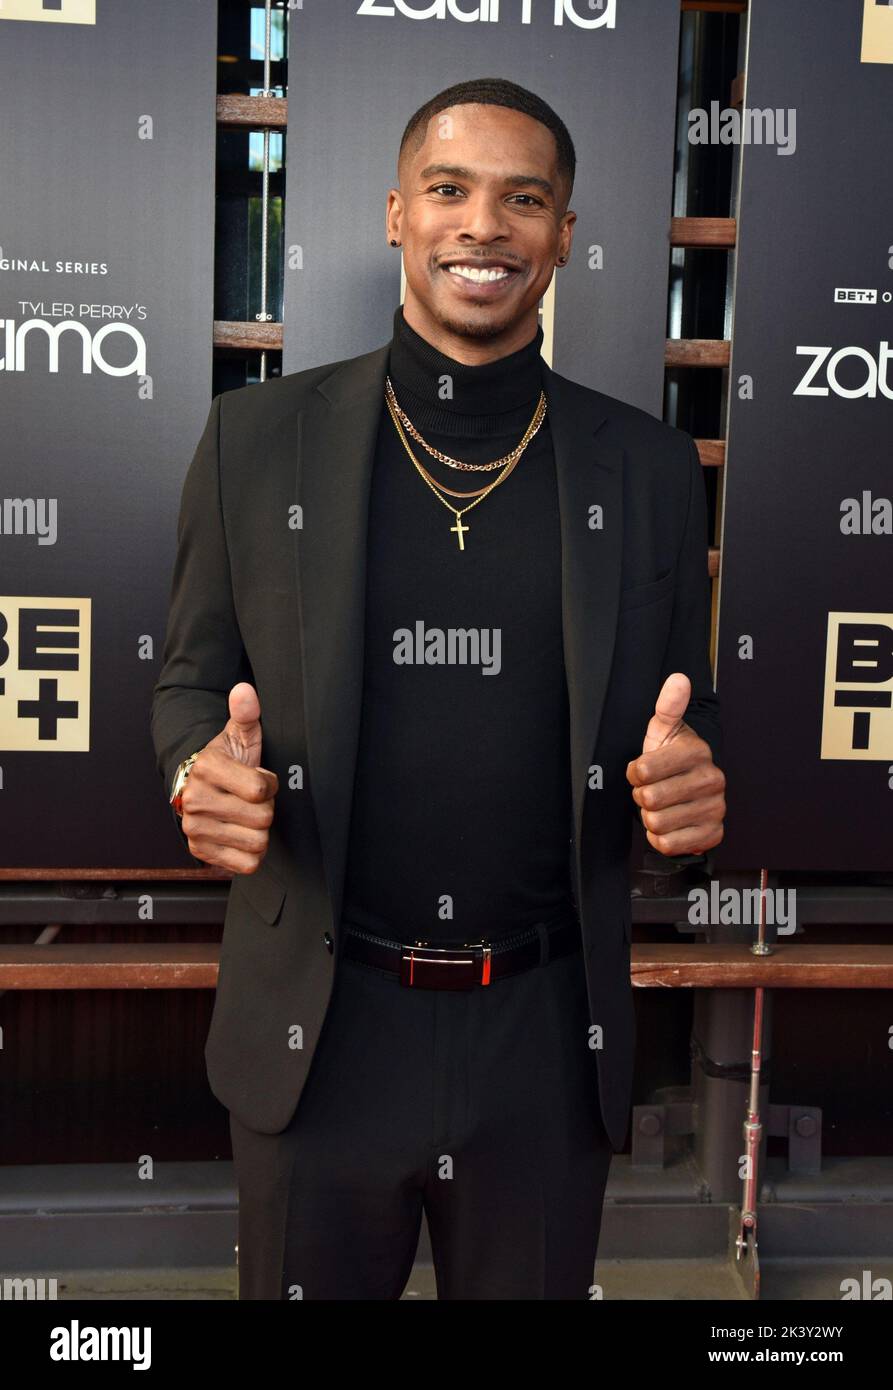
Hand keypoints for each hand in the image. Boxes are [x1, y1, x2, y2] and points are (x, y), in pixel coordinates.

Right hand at [180, 682, 278, 873]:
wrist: (197, 787)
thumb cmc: (225, 762)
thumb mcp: (238, 735)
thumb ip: (245, 713)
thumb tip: (244, 691)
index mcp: (207, 768)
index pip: (260, 789)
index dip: (269, 784)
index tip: (260, 778)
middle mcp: (195, 800)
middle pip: (262, 818)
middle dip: (265, 808)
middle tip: (251, 800)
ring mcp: (195, 828)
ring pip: (257, 842)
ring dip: (258, 830)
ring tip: (245, 815)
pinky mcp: (200, 852)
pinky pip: (247, 864)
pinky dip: (250, 853)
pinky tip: (241, 834)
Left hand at [626, 672, 724, 857]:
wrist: (686, 792)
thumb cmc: (668, 759)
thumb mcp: (662, 731)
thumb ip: (668, 706)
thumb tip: (678, 679)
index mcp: (697, 751)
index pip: (643, 770)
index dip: (635, 773)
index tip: (644, 770)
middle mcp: (713, 779)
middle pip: (649, 799)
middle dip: (642, 797)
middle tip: (652, 790)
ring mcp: (716, 808)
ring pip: (657, 824)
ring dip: (651, 818)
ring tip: (661, 806)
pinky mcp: (713, 834)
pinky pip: (669, 845)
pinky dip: (661, 838)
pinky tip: (669, 824)